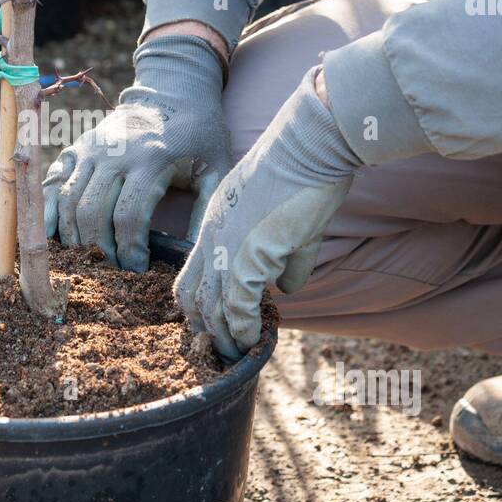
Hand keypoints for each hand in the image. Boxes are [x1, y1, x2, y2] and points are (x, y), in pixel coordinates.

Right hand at [42, 34, 232, 271]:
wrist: (173, 92)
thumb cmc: (198, 137)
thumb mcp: (216, 169)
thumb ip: (207, 210)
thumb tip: (197, 255)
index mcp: (151, 160)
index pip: (128, 216)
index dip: (129, 249)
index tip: (137, 268)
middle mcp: (115, 153)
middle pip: (92, 213)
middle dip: (100, 249)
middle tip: (113, 268)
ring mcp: (91, 149)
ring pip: (69, 201)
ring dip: (75, 236)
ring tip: (91, 257)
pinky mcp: (78, 147)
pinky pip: (54, 182)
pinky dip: (48, 210)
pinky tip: (51, 235)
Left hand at [175, 67, 359, 360]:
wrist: (310, 145)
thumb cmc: (305, 174)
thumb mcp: (290, 223)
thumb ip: (286, 258)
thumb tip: (287, 287)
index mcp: (214, 224)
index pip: (191, 274)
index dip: (200, 305)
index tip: (214, 327)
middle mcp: (210, 237)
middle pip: (191, 296)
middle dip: (204, 329)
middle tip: (219, 351)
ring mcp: (225, 247)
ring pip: (210, 307)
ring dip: (222, 336)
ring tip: (235, 355)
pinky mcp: (247, 255)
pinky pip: (235, 306)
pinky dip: (241, 328)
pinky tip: (251, 341)